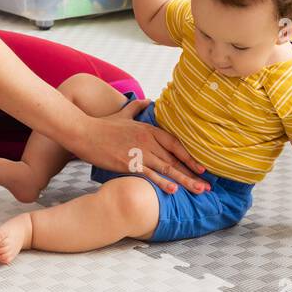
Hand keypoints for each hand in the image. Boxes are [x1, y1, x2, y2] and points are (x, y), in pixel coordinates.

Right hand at [82, 97, 208, 194]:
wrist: (84, 132)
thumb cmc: (102, 125)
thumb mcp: (123, 113)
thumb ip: (136, 108)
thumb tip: (147, 100)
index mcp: (149, 129)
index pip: (175, 143)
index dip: (190, 156)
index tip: (202, 168)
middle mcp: (148, 140)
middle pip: (175, 158)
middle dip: (192, 173)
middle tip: (208, 185)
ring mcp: (139, 151)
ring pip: (167, 168)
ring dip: (185, 180)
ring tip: (200, 190)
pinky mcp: (128, 163)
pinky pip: (149, 174)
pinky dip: (162, 182)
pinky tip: (173, 190)